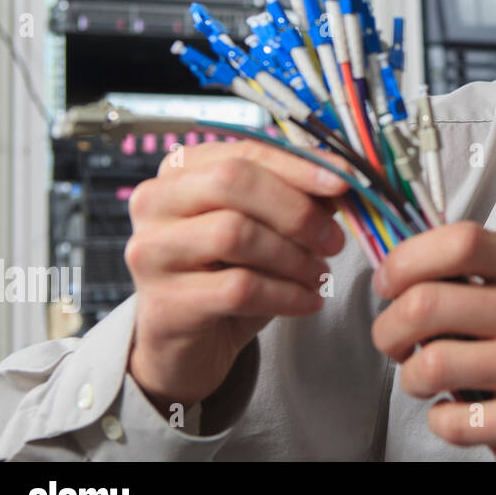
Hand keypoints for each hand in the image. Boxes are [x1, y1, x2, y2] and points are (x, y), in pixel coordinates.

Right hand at [125, 139, 350, 410]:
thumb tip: (343, 177)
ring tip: (320, 274)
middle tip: (334, 240)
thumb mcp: (265, 227)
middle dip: (296, 210)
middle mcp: (155, 202)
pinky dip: (287, 294)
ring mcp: (152, 251)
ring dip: (294, 257)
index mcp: (181, 170)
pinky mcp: (163, 302)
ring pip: (235, 234)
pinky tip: (309, 301)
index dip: (300, 164)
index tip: (344, 180)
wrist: (189, 343)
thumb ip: (297, 196)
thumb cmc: (229, 273)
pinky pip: (239, 288)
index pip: (245, 151)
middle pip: (233, 182)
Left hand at [370, 221, 495, 459]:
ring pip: (433, 365)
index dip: (405, 261)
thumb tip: (408, 276)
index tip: (388, 285)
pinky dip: (442, 423)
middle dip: (388, 329)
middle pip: (427, 303)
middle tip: (393, 343)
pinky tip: (460, 417)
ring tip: (426, 382)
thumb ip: (492, 280)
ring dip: (412, 379)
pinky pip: (456, 421)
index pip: (458, 241)